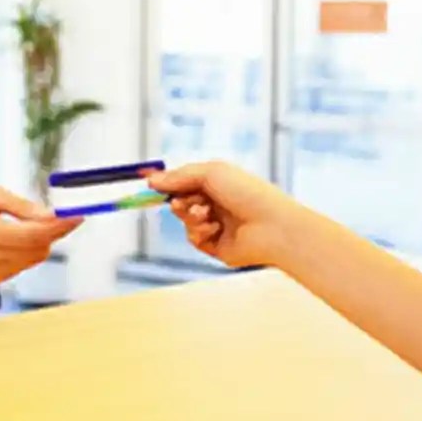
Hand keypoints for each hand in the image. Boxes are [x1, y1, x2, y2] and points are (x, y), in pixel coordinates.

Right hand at [0, 185, 80, 284]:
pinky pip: (24, 263)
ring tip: (20, 223)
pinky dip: (27, 250)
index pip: (31, 235)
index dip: (58, 227)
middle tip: (57, 213)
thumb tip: (52, 215)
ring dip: (40, 240)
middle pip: (37, 249)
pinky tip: (9, 238)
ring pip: (34, 257)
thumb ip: (21, 207)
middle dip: (53, 231)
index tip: (76, 215)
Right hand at [147, 161, 297, 267]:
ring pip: (185, 222)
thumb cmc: (247, 193)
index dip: (169, 184)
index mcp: (219, 184)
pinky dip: (198, 232)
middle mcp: (217, 204)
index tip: (150, 185)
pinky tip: (214, 229)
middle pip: (182, 202)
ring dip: (190, 217)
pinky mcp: (217, 246)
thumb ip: (180, 177)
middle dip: (179, 202)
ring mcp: (217, 226)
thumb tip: (151, 180)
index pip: (186, 182)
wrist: (271, 226)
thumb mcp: (211, 174)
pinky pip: (194, 239)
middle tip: (181, 203)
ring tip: (205, 215)